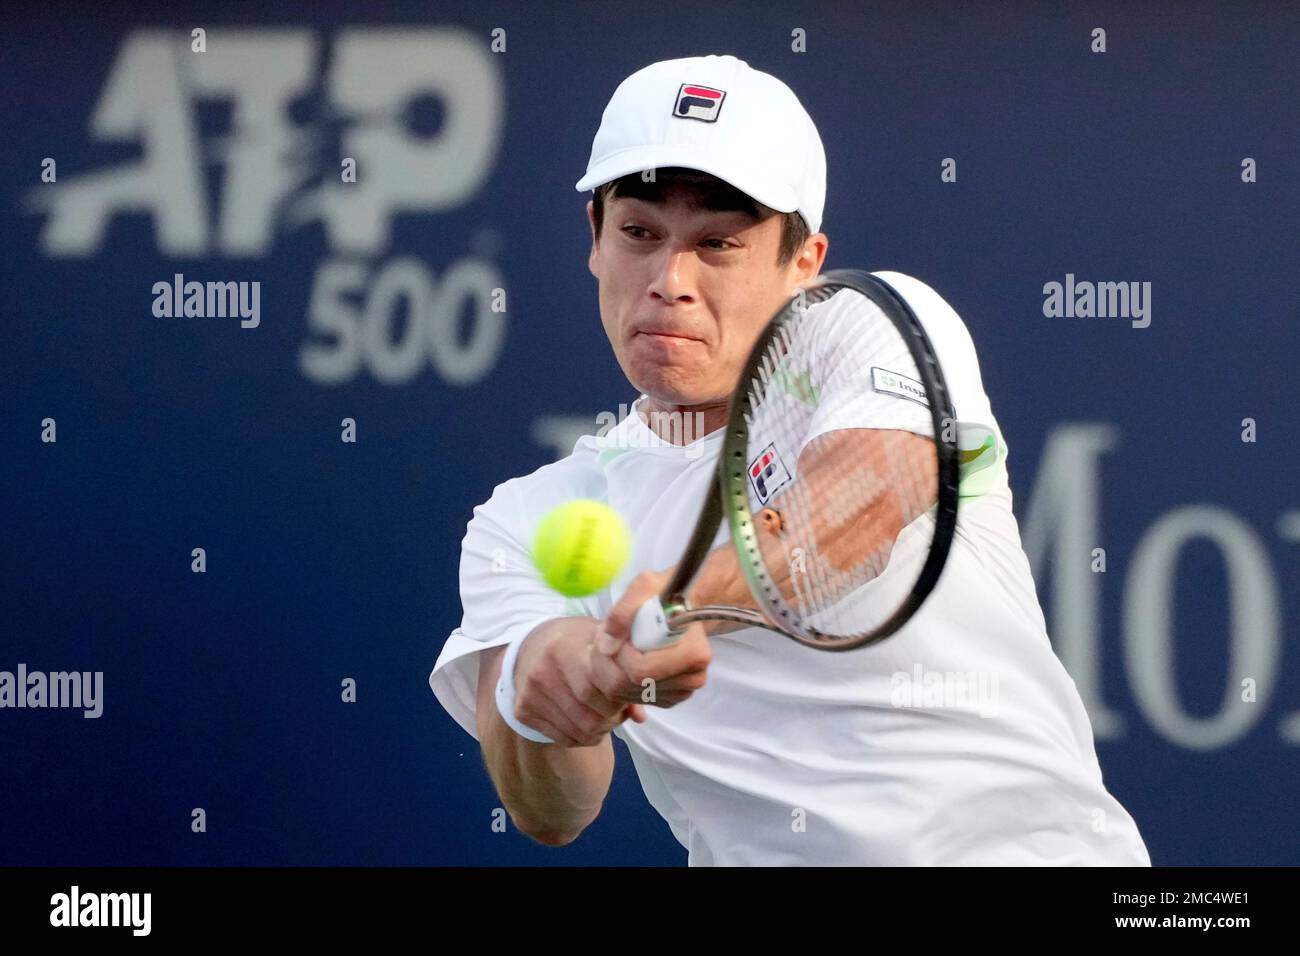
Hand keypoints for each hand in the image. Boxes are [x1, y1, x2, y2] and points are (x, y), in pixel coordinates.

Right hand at [512, 617, 647, 747]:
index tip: (627, 693)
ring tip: (603, 713)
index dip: (623, 698)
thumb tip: (640, 717)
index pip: (607, 687)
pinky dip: (582, 736)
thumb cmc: (578, 641)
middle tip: (618, 708)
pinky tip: (584, 718)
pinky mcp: (523, 711)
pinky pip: (564, 738)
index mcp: (566, 648)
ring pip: (580, 732)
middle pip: (593, 716)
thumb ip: (624, 672)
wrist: (534, 641)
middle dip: (613, 717)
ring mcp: (531, 693)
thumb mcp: (603, 641)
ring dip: (600, 730)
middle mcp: (544, 671)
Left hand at [591, 570, 712, 708]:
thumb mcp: (645, 585)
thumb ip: (623, 612)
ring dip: (608, 670)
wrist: (682, 608)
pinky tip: (623, 658)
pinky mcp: (670, 698)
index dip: (617, 652)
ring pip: (624, 694)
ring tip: (614, 644)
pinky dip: (618, 679)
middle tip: (603, 639)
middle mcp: (692, 678)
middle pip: (627, 686)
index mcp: (693, 653)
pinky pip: (630, 698)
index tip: (613, 632)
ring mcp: (682, 692)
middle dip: (606, 662)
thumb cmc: (666, 594)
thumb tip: (607, 645)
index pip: (639, 670)